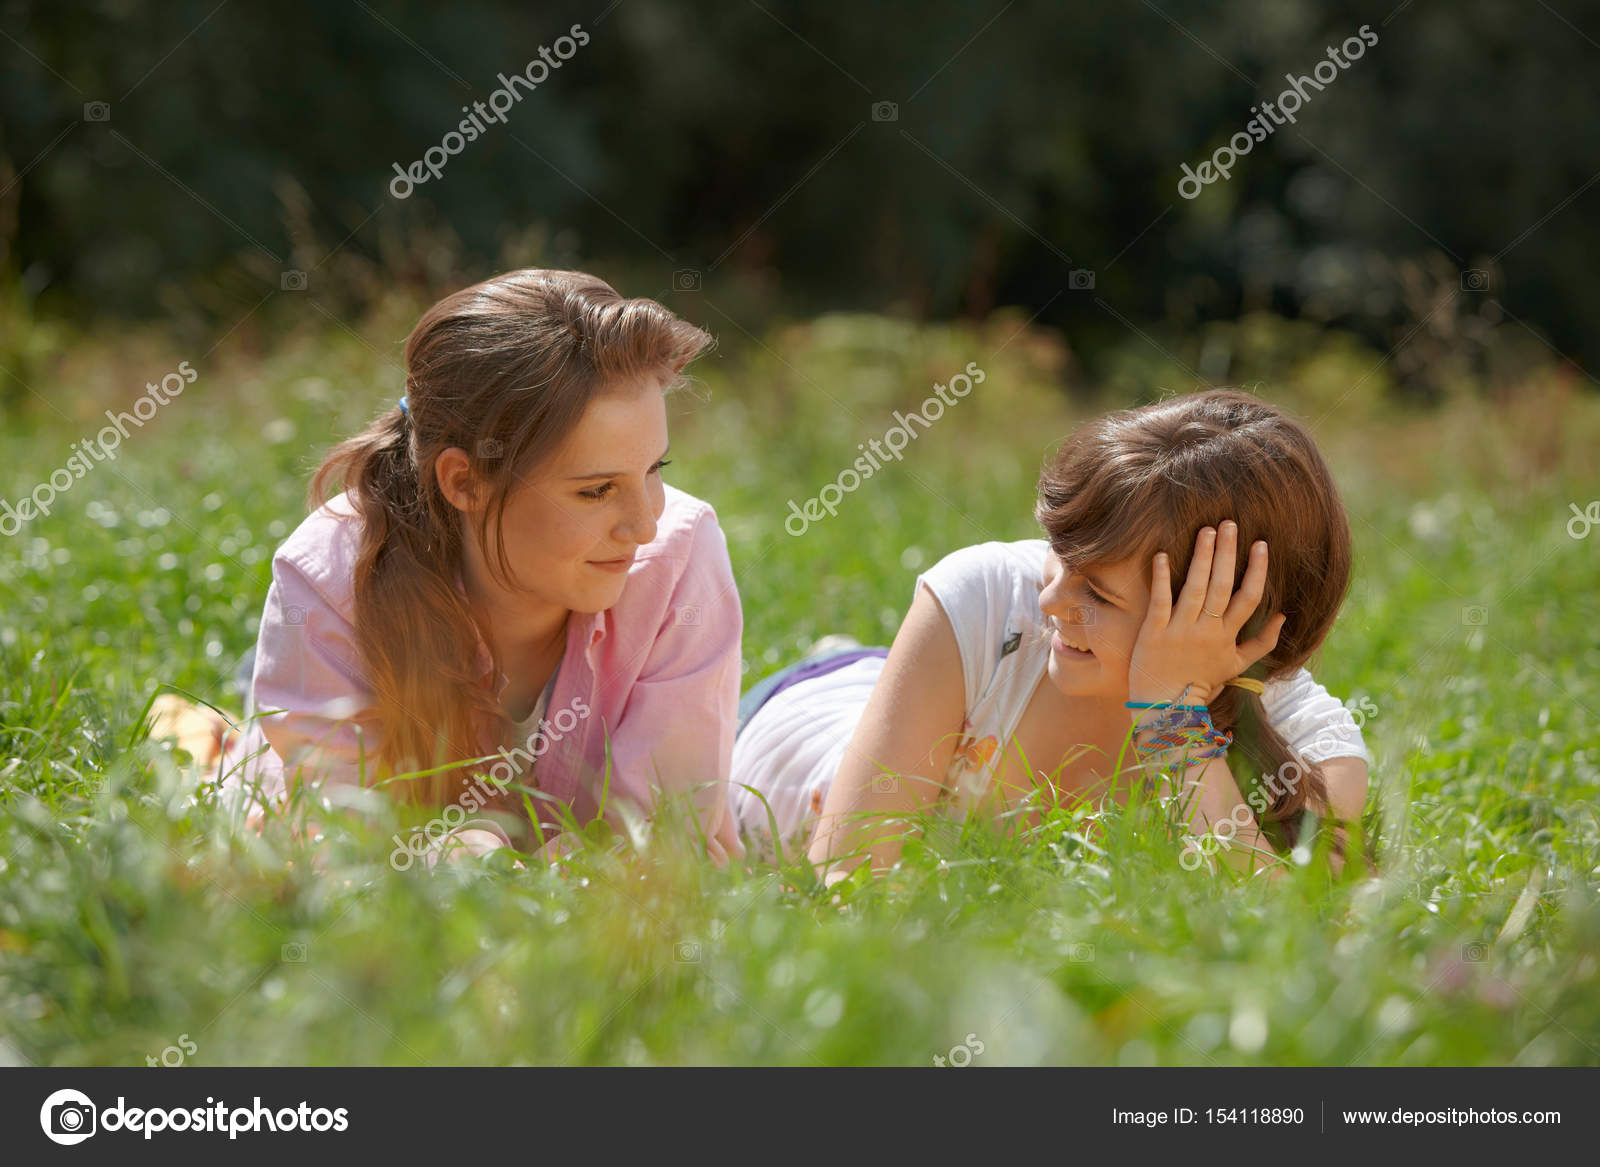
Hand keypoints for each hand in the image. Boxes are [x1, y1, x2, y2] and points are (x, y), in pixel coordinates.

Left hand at [1127, 520, 1285, 706]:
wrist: (1166, 708)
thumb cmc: (1201, 683)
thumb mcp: (1236, 666)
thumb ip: (1262, 643)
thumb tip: (1283, 616)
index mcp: (1228, 637)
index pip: (1248, 598)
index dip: (1256, 570)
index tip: (1260, 544)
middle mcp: (1207, 631)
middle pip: (1223, 586)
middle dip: (1228, 553)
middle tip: (1230, 524)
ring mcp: (1180, 630)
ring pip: (1195, 588)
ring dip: (1201, 558)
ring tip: (1206, 531)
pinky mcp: (1154, 632)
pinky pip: (1160, 601)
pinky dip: (1161, 578)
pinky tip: (1162, 554)